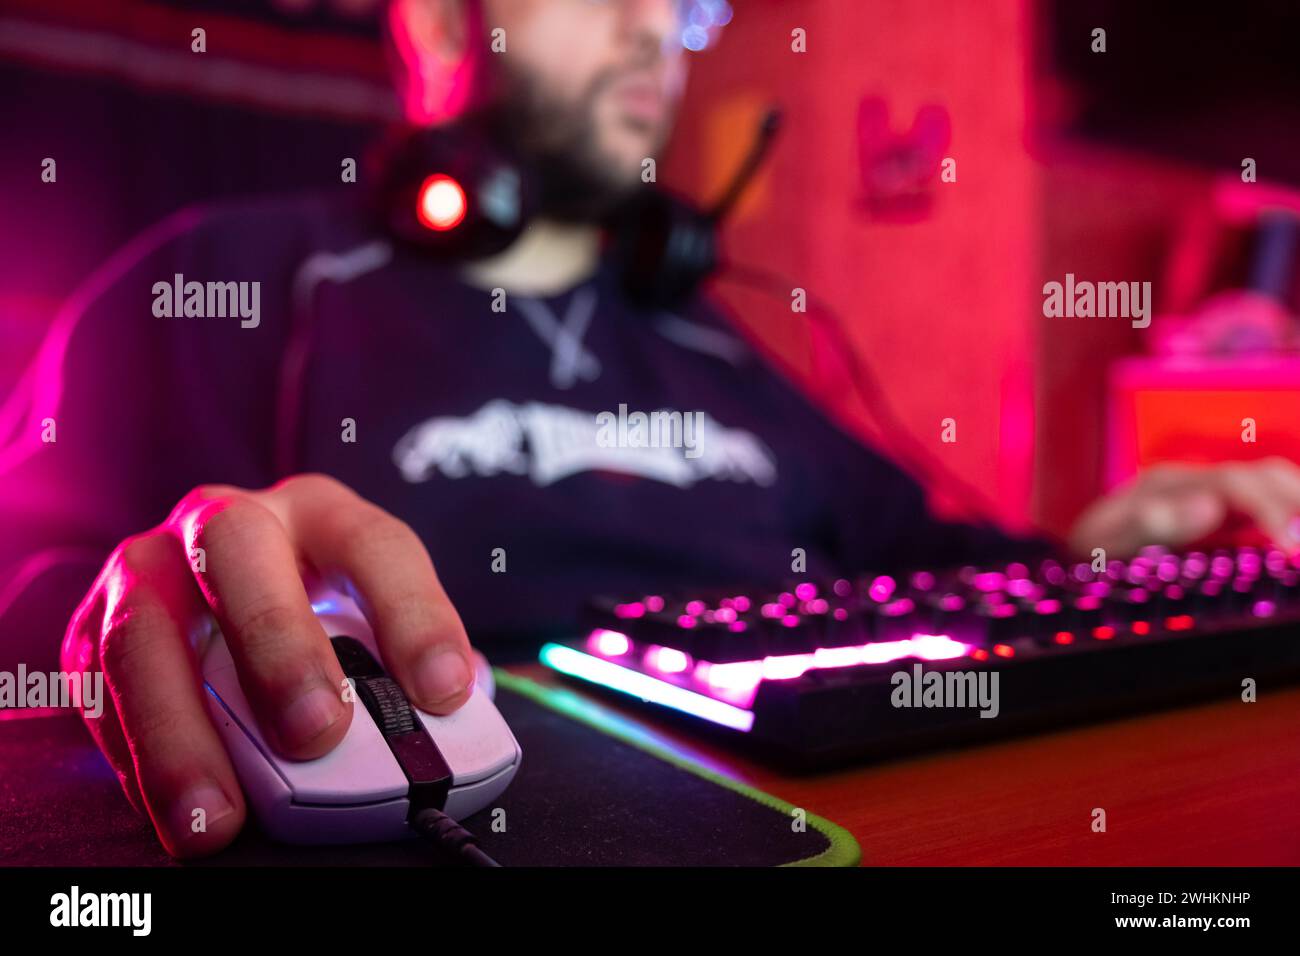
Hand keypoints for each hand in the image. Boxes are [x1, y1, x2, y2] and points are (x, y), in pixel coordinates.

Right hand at [60, 474, 473, 857]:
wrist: (216, 596)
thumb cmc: (316, 616)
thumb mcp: (370, 623)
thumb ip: (407, 665)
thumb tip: (457, 722)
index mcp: (319, 514)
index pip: (374, 544)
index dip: (414, 615)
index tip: (443, 693)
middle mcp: (228, 520)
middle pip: (237, 548)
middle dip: (278, 642)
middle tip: (316, 735)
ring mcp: (150, 565)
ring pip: (143, 627)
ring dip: (178, 729)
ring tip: (217, 815)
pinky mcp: (92, 626)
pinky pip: (95, 687)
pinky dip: (131, 755)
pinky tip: (172, 807)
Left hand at [1067, 458, 1299, 558]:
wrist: (1072, 558)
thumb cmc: (1090, 554)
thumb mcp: (1107, 545)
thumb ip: (1151, 525)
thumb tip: (1208, 506)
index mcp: (1167, 483)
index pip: (1234, 483)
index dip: (1271, 509)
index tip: (1293, 546)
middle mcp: (1192, 481)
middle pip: (1263, 475)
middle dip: (1296, 502)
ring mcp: (1207, 495)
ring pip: (1271, 484)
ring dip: (1296, 503)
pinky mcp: (1218, 516)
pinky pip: (1263, 506)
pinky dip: (1287, 513)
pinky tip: (1296, 537)